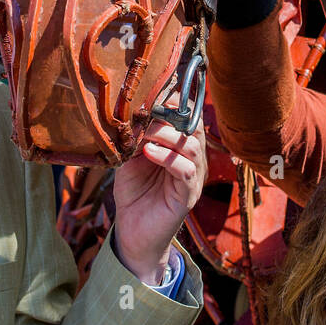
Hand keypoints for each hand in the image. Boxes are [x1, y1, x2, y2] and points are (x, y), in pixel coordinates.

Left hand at [112, 109, 205, 285]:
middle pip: (194, 125)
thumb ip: (137, 136)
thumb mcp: (131, 158)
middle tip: (147, 112)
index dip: (174, 101)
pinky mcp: (189, 194)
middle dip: (171, 115)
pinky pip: (186, 170)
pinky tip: (149, 153)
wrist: (133, 231)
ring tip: (146, 136)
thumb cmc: (134, 192)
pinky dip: (168, 158)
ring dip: (167, 135)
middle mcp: (192, 157)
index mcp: (181, 144)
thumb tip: (133, 112)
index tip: (152, 93)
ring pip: (192, 145)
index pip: (187, 114)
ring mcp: (194, 175)